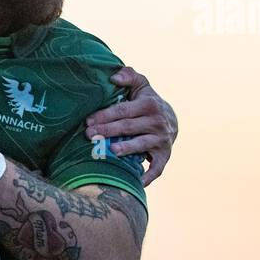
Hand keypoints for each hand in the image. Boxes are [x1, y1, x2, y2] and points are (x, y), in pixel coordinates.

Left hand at [84, 67, 178, 185]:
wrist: (172, 121)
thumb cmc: (147, 102)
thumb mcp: (142, 86)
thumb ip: (129, 77)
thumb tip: (113, 76)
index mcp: (149, 104)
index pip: (123, 111)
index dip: (105, 115)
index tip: (87, 121)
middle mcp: (157, 122)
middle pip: (128, 127)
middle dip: (108, 131)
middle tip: (89, 135)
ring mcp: (161, 140)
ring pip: (141, 145)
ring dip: (127, 149)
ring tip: (111, 151)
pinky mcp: (164, 155)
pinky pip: (157, 168)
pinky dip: (149, 176)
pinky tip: (137, 183)